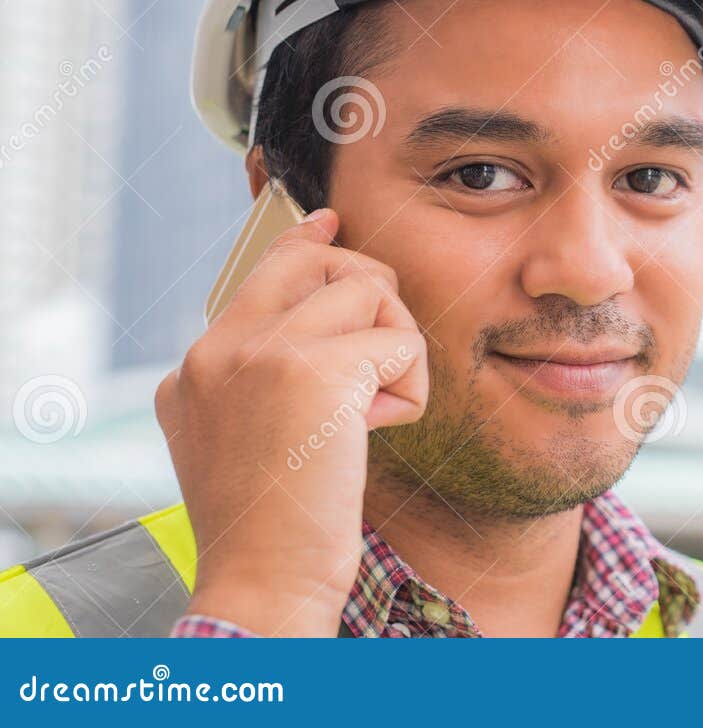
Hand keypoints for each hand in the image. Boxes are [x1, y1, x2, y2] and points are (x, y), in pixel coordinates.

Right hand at [155, 209, 427, 635]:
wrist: (265, 579)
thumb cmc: (272, 525)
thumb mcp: (244, 440)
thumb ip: (262, 378)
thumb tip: (322, 319)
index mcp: (196, 366)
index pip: (261, 271)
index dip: (307, 244)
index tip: (329, 221)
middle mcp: (218, 349)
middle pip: (322, 262)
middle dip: (373, 292)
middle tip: (384, 350)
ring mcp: (261, 354)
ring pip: (370, 293)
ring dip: (395, 351)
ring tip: (371, 412)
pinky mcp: (313, 371)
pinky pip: (401, 343)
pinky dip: (409, 388)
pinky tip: (378, 430)